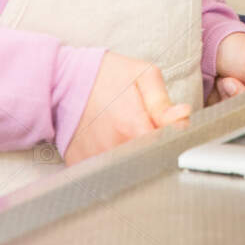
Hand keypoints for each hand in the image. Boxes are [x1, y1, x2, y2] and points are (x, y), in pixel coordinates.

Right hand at [63, 52, 189, 164]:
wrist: (63, 79)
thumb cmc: (105, 74)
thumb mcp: (142, 75)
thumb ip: (163, 101)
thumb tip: (182, 117)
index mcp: (133, 127)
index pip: (166, 147)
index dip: (172, 137)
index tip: (169, 127)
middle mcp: (114, 149)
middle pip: (148, 160)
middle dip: (153, 146)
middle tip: (145, 125)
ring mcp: (96, 160)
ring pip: (127, 167)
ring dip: (133, 153)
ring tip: (124, 129)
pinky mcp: (81, 164)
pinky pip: (105, 169)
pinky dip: (111, 158)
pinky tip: (109, 139)